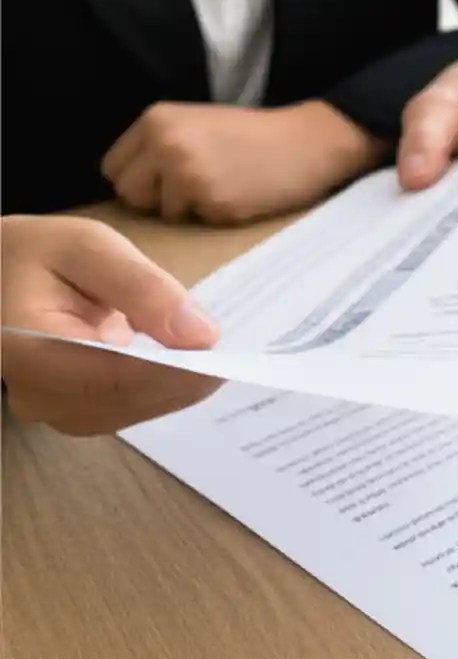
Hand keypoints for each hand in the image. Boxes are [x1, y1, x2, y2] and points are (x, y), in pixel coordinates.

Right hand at [1, 215, 223, 434]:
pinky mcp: (72, 411)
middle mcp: (38, 393)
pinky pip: (128, 407)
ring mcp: (53, 409)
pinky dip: (163, 388)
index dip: (176, 373)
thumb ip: (143, 288)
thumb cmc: (37, 254)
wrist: (0, 276)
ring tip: (215, 358)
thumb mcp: (88, 247)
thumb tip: (201, 335)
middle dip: (185, 380)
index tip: (224, 358)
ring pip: (134, 409)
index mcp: (30, 350)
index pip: (116, 377)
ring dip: (178, 387)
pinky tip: (189, 366)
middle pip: (129, 399)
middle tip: (233, 358)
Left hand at [101, 101, 386, 224]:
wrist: (307, 144)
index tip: (166, 184)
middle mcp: (164, 143)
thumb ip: (160, 145)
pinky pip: (196, 222)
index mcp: (156, 119)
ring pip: (162, 213)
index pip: (114, 167)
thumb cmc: (254, 137)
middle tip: (192, 193)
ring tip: (221, 190)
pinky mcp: (211, 201)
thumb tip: (129, 185)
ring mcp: (186, 173)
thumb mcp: (196, 125)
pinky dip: (214, 217)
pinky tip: (238, 198)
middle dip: (155, 200)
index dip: (140, 181)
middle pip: (129, 193)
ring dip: (187, 211)